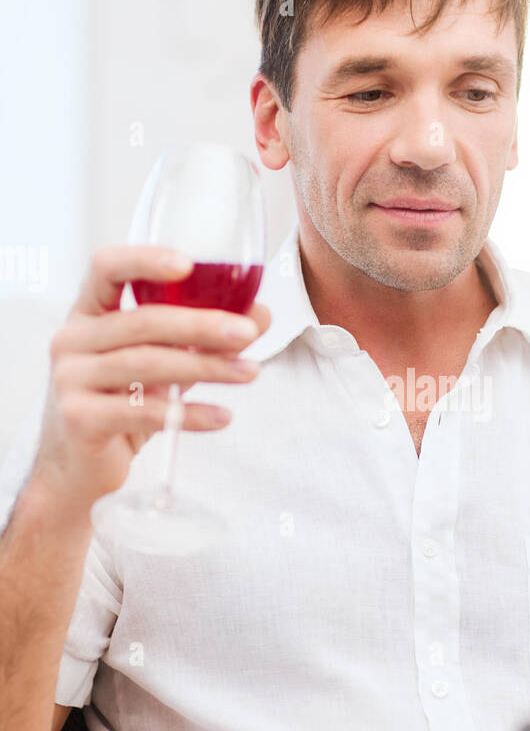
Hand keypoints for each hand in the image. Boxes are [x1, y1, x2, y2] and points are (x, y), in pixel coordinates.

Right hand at [29, 245, 270, 514]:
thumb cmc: (120, 405)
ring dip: (206, 367)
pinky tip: (223, 417)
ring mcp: (71, 379)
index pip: (106, 268)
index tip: (189, 265)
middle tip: (247, 333)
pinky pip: (144, 412)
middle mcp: (72, 339)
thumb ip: (201, 339)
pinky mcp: (80, 419)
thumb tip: (259, 315)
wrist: (76, 470)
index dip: (145, 260)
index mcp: (88, 313)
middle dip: (202, 325)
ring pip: (147, 364)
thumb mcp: (161, 365)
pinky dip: (190, 414)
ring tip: (249, 372)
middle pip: (142, 322)